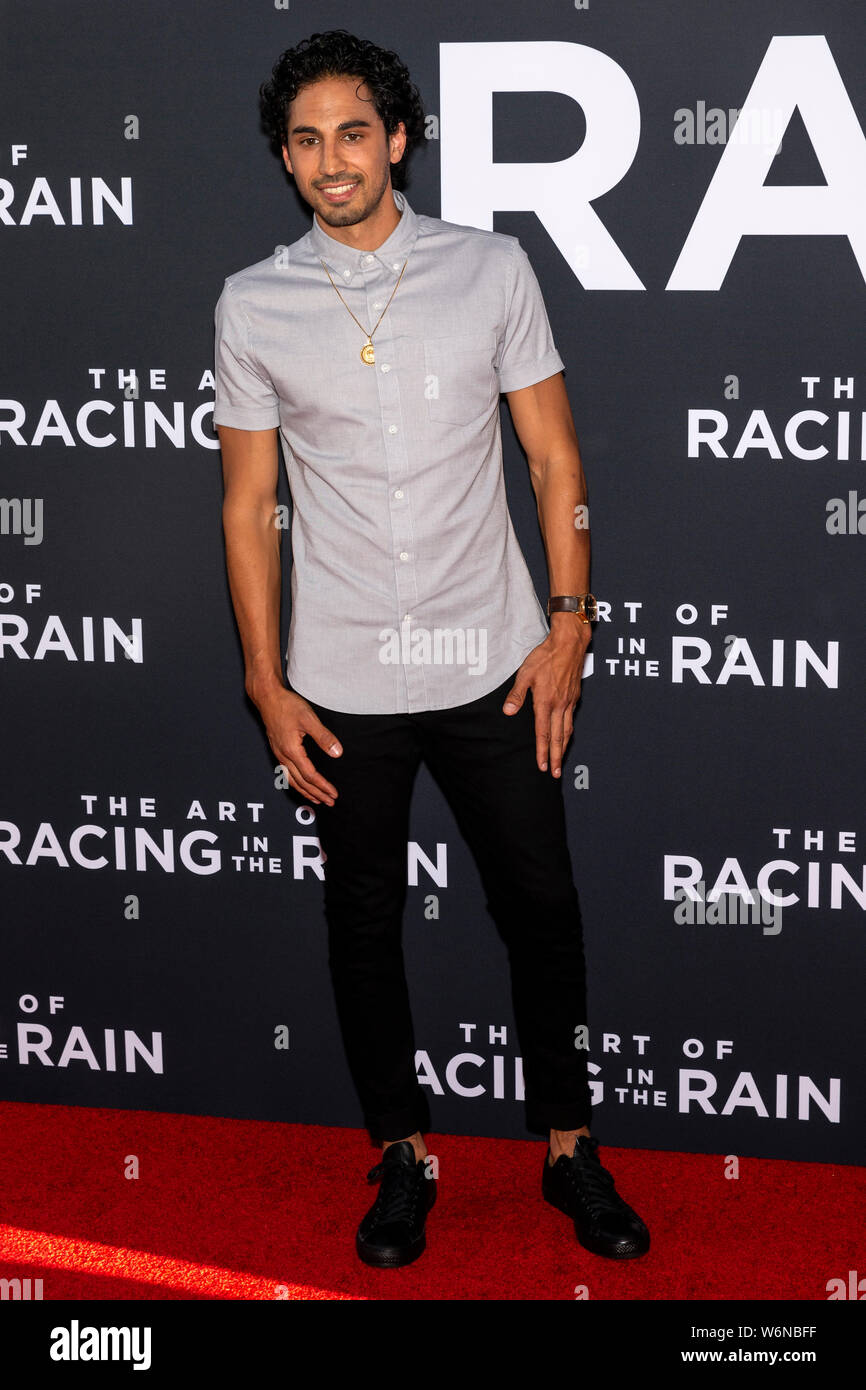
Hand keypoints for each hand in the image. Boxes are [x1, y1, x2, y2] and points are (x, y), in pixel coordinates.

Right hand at [255, 687, 341, 805]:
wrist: (268, 698)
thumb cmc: (287, 706)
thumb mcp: (309, 719)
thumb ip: (324, 737)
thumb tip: (337, 753)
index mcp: (291, 751)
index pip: (310, 775)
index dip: (323, 786)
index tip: (334, 793)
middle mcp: (283, 756)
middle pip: (301, 782)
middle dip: (316, 793)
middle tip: (330, 802)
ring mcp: (278, 754)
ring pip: (292, 780)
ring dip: (306, 791)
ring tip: (317, 800)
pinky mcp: (277, 750)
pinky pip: (286, 773)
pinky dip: (296, 783)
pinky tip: (301, 784)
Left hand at [502, 619, 590, 776]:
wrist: (569, 644)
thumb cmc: (546, 657)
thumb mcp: (525, 673)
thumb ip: (517, 695)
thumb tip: (508, 712)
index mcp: (546, 702)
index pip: (543, 733)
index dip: (542, 751)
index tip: (542, 766)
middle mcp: (560, 705)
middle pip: (558, 738)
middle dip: (556, 758)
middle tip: (555, 774)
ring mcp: (569, 702)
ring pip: (567, 730)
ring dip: (564, 748)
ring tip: (562, 761)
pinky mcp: (575, 696)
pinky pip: (571, 719)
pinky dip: (569, 732)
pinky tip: (566, 736)